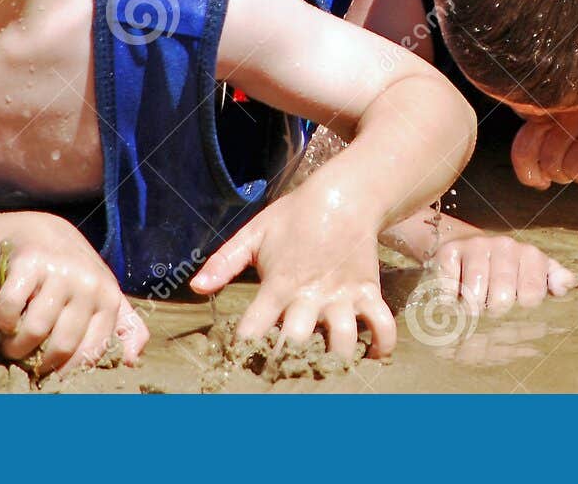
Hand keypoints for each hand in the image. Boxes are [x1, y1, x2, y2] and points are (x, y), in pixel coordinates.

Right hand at [0, 214, 148, 372]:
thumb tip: (132, 360)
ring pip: (35, 330)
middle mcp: (88, 283)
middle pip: (62, 346)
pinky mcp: (30, 262)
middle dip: (40, 364)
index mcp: (109, 298)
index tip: (51, 375)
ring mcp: (60, 271)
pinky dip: (3, 321)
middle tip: (27, 360)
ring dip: (17, 346)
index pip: (91, 352)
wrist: (42, 235)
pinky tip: (5, 320)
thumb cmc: (75, 278)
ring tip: (13, 344)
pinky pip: (11, 308)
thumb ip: (125, 328)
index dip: (67, 372)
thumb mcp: (104, 297)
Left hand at [190, 191, 393, 360]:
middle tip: (280, 381)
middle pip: (298, 341)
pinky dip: (381, 345)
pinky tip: (372, 358)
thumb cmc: (294, 216)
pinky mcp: (368, 291)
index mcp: (279, 283)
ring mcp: (343, 294)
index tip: (238, 366)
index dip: (243, 349)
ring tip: (325, 374)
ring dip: (335, 360)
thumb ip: (225, 261)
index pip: (255, 327)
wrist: (343, 195)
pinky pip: (382, 324)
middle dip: (287, 364)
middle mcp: (310, 294)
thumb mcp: (254, 233)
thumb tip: (196, 287)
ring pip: (344, 339)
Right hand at [433, 233, 575, 314]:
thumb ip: (555, 279)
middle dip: (494, 311)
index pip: (531, 295)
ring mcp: (475, 246)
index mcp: (530, 254)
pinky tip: (455, 295)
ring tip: (474, 303)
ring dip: (472, 308)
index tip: (515, 306)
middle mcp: (504, 245)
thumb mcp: (535, 273)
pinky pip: (449, 287)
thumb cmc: (507, 269)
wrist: (466, 245)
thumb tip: (568, 286)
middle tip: (491, 307)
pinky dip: (450, 299)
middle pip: (501, 298)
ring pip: (474, 294)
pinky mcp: (449, 251)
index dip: (521, 310)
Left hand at [510, 97, 577, 196]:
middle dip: (561, 174)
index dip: (528, 170)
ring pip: (572, 171)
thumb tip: (534, 176)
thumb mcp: (565, 135)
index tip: (540, 180)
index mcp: (555, 108)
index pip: (525, 144)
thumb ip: (540, 146)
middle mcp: (575, 111)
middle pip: (549, 162)